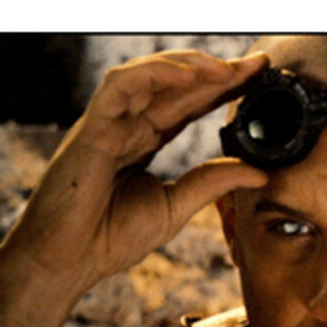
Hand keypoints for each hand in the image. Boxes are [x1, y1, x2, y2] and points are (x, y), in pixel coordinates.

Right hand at [0, 50, 269, 297]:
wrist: (65, 263)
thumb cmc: (108, 239)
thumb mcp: (175, 207)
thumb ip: (212, 183)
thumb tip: (261, 172)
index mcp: (144, 141)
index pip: (188, 103)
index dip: (222, 88)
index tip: (259, 78)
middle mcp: (127, 125)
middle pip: (175, 85)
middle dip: (217, 71)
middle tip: (259, 64)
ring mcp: (108, 123)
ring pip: (148, 75)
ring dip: (189, 67)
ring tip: (227, 70)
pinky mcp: (91, 128)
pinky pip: (121, 86)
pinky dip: (154, 76)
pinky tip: (188, 77)